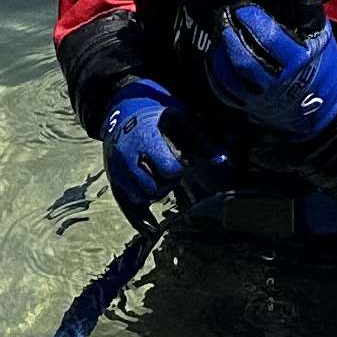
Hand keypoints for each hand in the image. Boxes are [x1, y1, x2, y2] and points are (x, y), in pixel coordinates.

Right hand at [100, 83, 196, 224]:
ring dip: (155, 192)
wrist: (123, 109)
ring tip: (158, 176)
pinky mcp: (113, 180)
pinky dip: (140, 218)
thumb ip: (201, 141)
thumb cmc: (158, 115)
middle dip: (167, 182)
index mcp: (145, 139)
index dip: (178, 168)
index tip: (178, 158)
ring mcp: (117, 170)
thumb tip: (223, 160)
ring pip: (141, 198)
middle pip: (154, 188)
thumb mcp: (180, 119)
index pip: (169, 169)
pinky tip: (151, 227)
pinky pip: (126, 207)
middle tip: (168, 169)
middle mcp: (127, 157)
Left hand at [204, 0, 336, 138]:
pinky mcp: (249, 107)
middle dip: (229, 34)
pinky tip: (214, 54)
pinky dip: (215, 72)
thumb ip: (306, 2)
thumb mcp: (319, 30)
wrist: (324, 106)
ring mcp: (261, 97)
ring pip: (230, 76)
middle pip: (244, 58)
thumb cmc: (321, 60)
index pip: (268, 37)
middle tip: (223, 16)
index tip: (242, 6)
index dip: (251, 19)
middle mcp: (277, 81)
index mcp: (297, 59)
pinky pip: (224, 91)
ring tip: (219, 32)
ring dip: (219, 52)